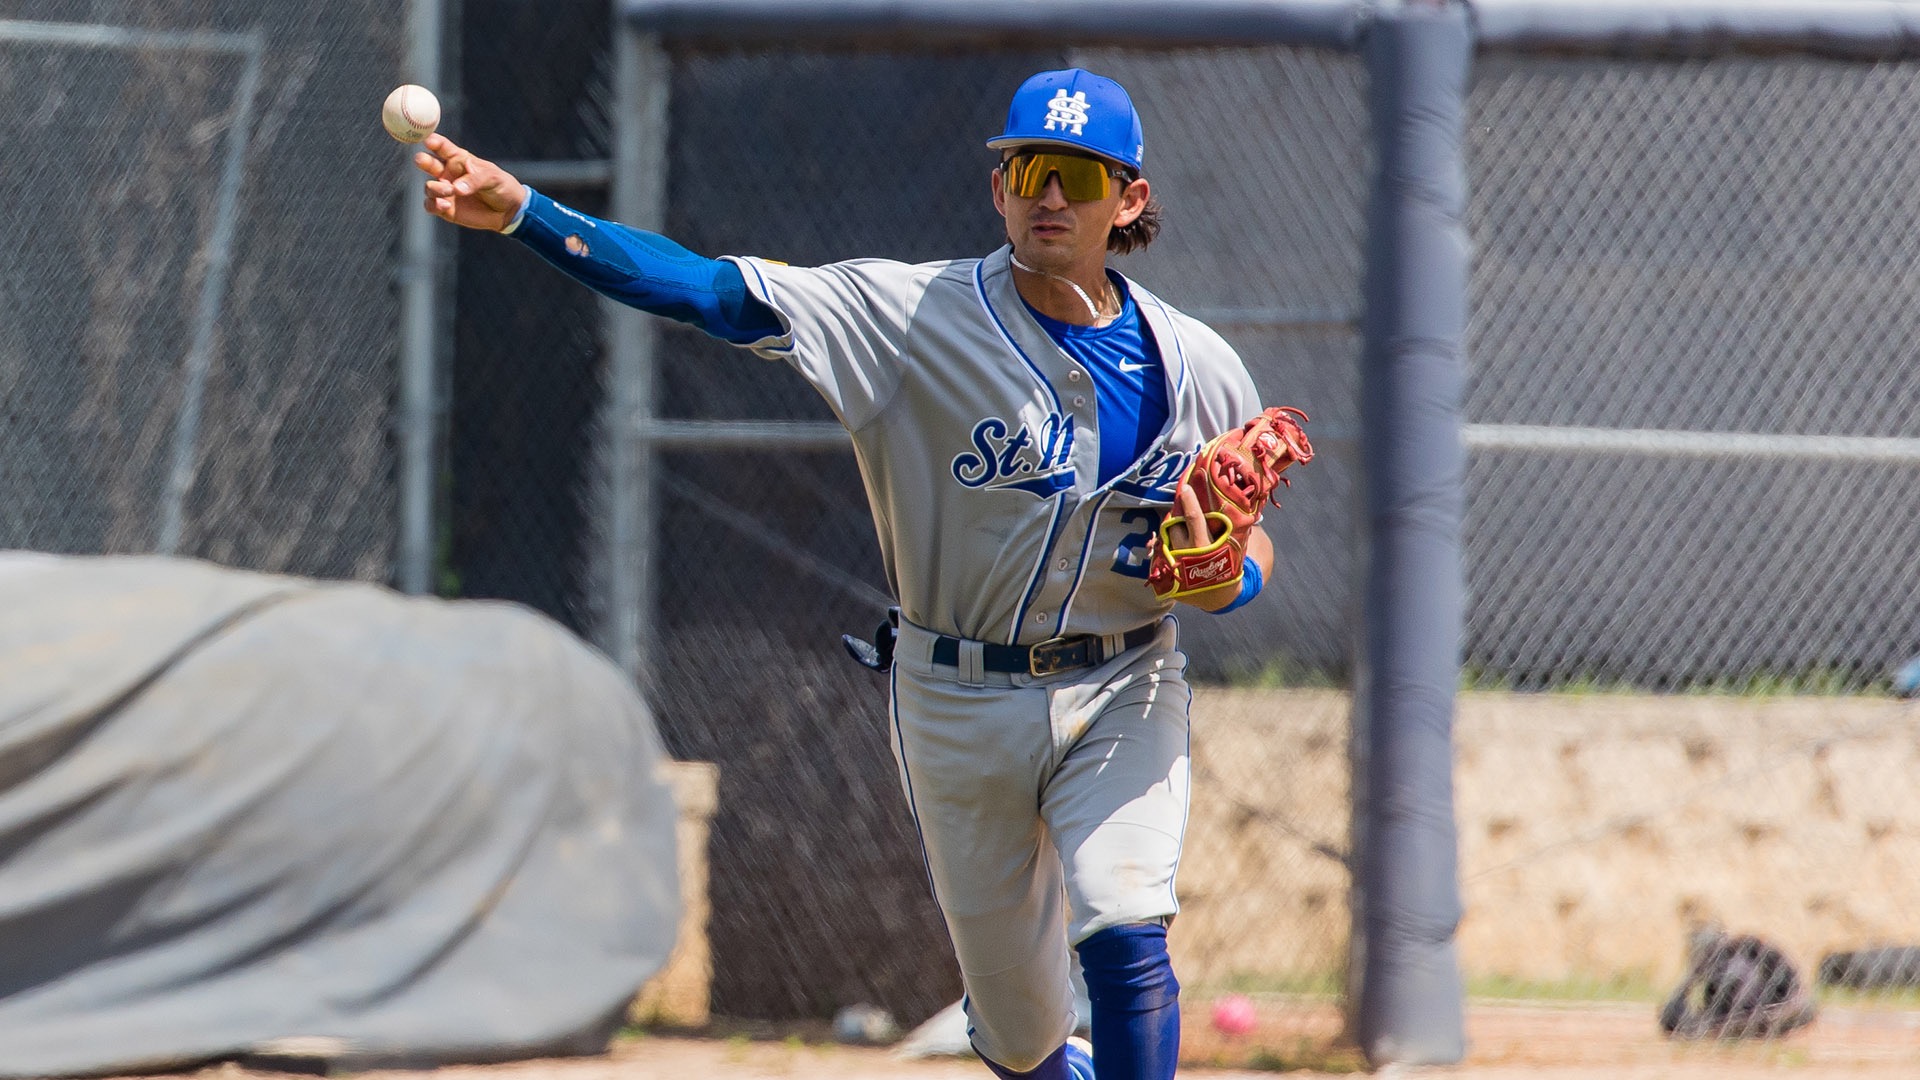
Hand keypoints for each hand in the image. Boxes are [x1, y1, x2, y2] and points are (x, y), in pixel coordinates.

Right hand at [414, 134, 526, 231]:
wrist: (508, 211)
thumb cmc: (501, 187)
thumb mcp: (492, 177)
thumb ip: (474, 180)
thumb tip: (455, 188)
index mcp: (459, 159)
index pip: (443, 147)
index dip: (434, 142)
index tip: (429, 141)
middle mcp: (448, 173)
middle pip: (428, 163)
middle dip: (422, 160)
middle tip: (422, 160)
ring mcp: (445, 191)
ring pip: (429, 187)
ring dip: (435, 188)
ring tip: (449, 190)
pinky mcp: (445, 208)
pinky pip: (430, 205)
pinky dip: (434, 205)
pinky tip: (445, 205)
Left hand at [1147, 486, 1238, 610]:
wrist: (1218, 595)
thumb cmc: (1228, 566)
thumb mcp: (1233, 546)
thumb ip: (1231, 527)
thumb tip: (1235, 502)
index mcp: (1204, 547)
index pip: (1193, 519)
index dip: (1189, 501)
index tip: (1185, 488)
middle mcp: (1186, 555)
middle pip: (1174, 525)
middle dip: (1178, 515)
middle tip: (1183, 508)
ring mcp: (1174, 564)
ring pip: (1166, 537)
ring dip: (1172, 529)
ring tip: (1182, 527)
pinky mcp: (1166, 572)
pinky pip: (1161, 551)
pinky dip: (1167, 543)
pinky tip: (1176, 543)